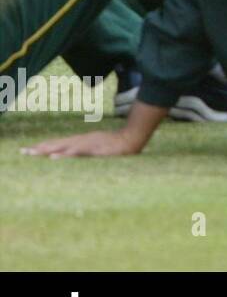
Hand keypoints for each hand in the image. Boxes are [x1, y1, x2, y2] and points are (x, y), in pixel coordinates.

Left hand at [22, 130, 141, 158]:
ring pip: (63, 147)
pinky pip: (77, 152)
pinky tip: (55, 157)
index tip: (29, 150)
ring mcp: (87, 144)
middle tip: (23, 152)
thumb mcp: (99, 149)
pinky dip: (65, 155)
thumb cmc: (117, 145)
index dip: (44, 146)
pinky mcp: (94, 149)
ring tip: (33, 153)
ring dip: (48, 150)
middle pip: (57, 144)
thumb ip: (87, 152)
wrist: (133, 138)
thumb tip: (75, 156)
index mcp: (82, 141)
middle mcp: (81, 140)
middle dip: (40, 148)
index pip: (59, 143)